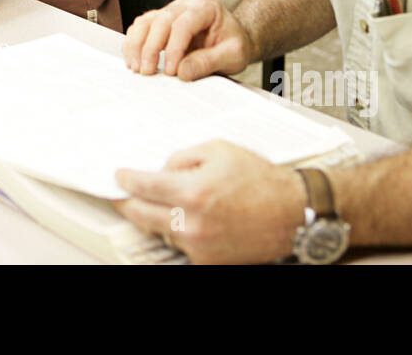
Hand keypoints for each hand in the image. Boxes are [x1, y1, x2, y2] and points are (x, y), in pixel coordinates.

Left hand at [113, 140, 306, 263]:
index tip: (119, 177)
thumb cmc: (261, 180)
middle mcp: (192, 223)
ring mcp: (199, 246)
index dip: (126, 180)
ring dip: (157, 217)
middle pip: (140, 215)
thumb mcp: (218, 150)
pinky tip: (189, 219)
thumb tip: (162, 169)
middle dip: (127, 203)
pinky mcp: (209, 261)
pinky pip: (182, 245)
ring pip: (161, 230)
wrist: (292, 213)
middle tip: (122, 195)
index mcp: (192, 192)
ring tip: (165, 203)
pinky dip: (180, 232)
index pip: (143, 187)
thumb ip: (184, 157)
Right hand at [123, 0, 253, 78]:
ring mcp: (171, 9)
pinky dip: (134, 43)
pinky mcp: (160, 19)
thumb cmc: (234, 43)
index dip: (174, 48)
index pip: (184, 23)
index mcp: (207, 5)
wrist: (232, 39)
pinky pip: (141, 26)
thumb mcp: (233, 55)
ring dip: (137, 45)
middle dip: (151, 48)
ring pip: (146, 21)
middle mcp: (186, 2)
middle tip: (148, 71)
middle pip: (161, 20)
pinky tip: (134, 59)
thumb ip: (209, 62)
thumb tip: (183, 72)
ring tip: (137, 67)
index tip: (170, 70)